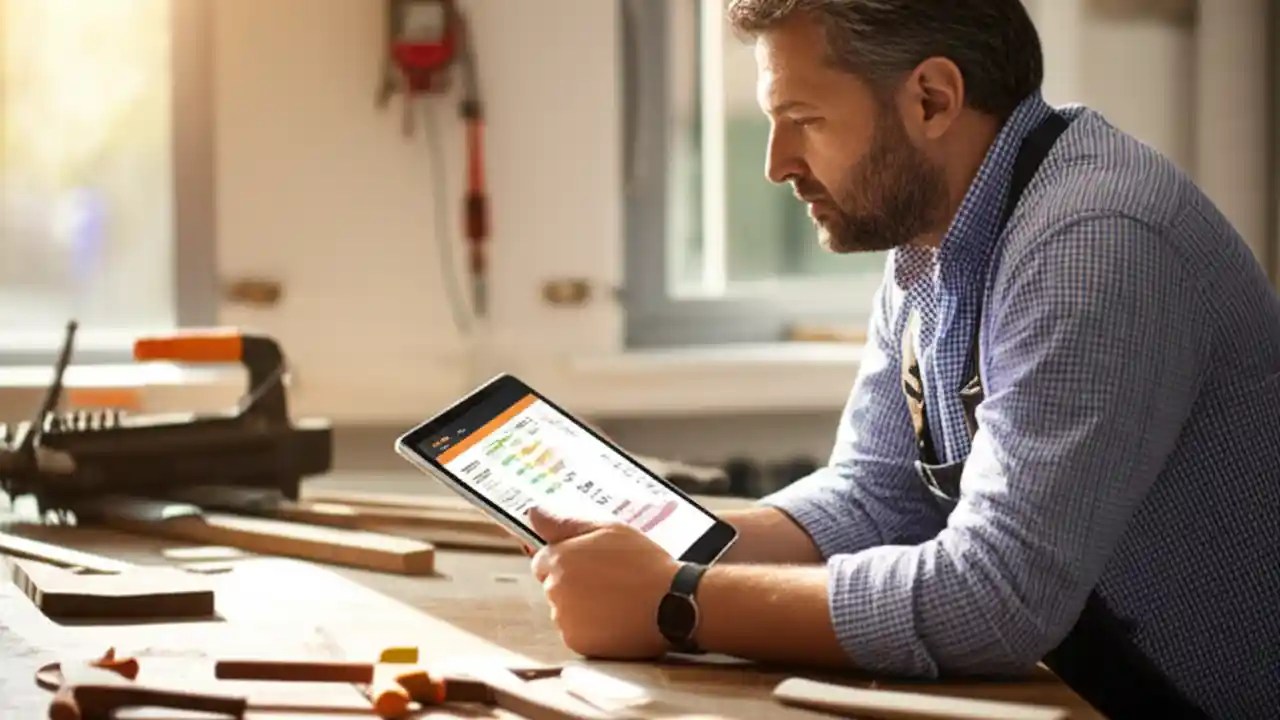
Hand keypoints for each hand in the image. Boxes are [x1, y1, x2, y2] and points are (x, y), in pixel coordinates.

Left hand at [528, 507, 679, 659]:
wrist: (673, 602)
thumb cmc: (644, 561)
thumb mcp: (608, 529)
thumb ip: (566, 523)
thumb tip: (532, 513)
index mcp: (559, 559)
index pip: (543, 561)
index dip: (567, 560)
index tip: (591, 563)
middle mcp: (555, 589)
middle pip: (552, 586)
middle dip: (573, 583)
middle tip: (609, 581)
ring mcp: (565, 619)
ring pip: (564, 611)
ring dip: (581, 607)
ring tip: (616, 600)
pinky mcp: (577, 642)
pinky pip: (576, 633)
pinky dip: (591, 629)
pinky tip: (615, 618)